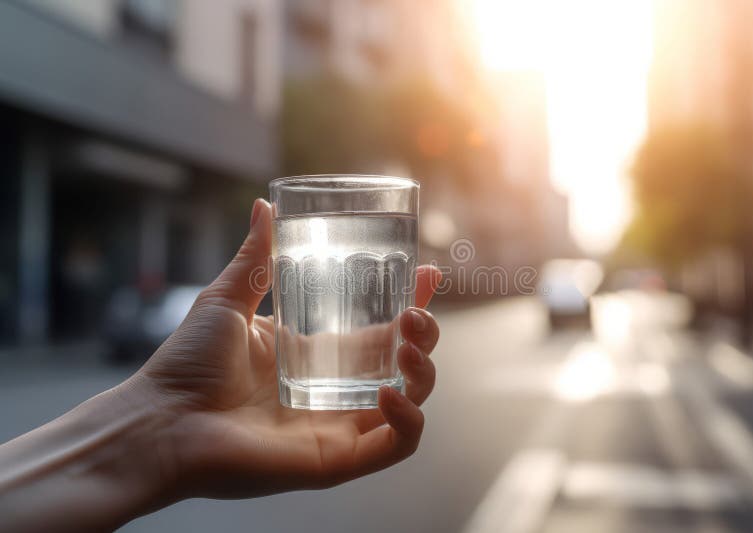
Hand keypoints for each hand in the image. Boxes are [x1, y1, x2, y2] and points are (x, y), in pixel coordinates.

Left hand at [137, 199, 442, 498]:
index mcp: (318, 354)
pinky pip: (396, 445)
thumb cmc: (187, 365)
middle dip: (425, 333)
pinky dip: (407, 420)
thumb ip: (254, 257)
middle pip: (406, 362)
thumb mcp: (227, 300)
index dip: (412, 302)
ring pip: (412, 401)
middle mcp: (336, 388)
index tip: (428, 274)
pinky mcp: (339, 458)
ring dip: (424, 371)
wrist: (160, 420)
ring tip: (407, 343)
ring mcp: (340, 424)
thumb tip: (264, 205)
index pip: (381, 328)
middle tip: (413, 312)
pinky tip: (388, 391)